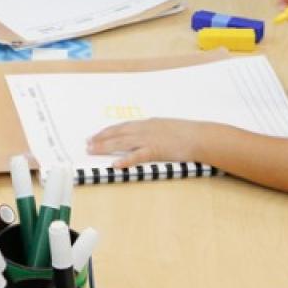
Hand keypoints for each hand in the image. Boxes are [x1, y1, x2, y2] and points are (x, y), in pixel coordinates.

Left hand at [85, 118, 207, 168]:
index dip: (107, 131)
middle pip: (117, 133)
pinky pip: (137, 156)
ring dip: (105, 146)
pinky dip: (125, 160)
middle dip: (100, 138)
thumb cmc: (186, 133)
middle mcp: (144, 129)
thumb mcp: (166, 127)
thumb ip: (153, 131)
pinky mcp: (156, 150)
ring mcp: (149, 139)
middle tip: (87, 144)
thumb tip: (143, 136)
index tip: (95, 135)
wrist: (200, 136)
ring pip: (122, 142)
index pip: (121, 126)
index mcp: (147, 123)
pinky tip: (114, 164)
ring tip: (92, 150)